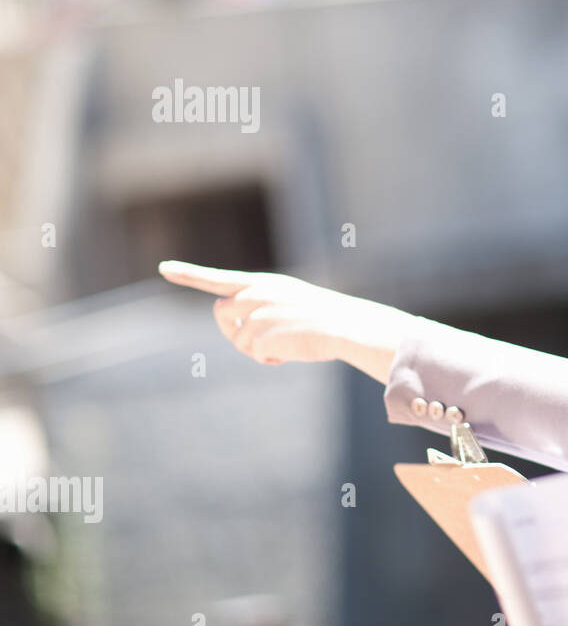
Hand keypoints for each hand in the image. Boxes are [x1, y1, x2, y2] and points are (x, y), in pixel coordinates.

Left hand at [158, 260, 370, 366]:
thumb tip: (240, 336)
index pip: (217, 278)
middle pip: (221, 315)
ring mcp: (255, 315)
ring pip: (237, 340)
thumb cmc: (326, 317)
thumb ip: (261, 308)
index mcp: (262, 283)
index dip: (188, 274)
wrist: (346, 325)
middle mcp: (254, 295)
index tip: (163, 267)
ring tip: (286, 343)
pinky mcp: (258, 335)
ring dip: (256, 347)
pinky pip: (254, 354)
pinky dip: (270, 358)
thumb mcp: (291, 301)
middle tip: (262, 338)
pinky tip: (290, 352)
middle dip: (233, 329)